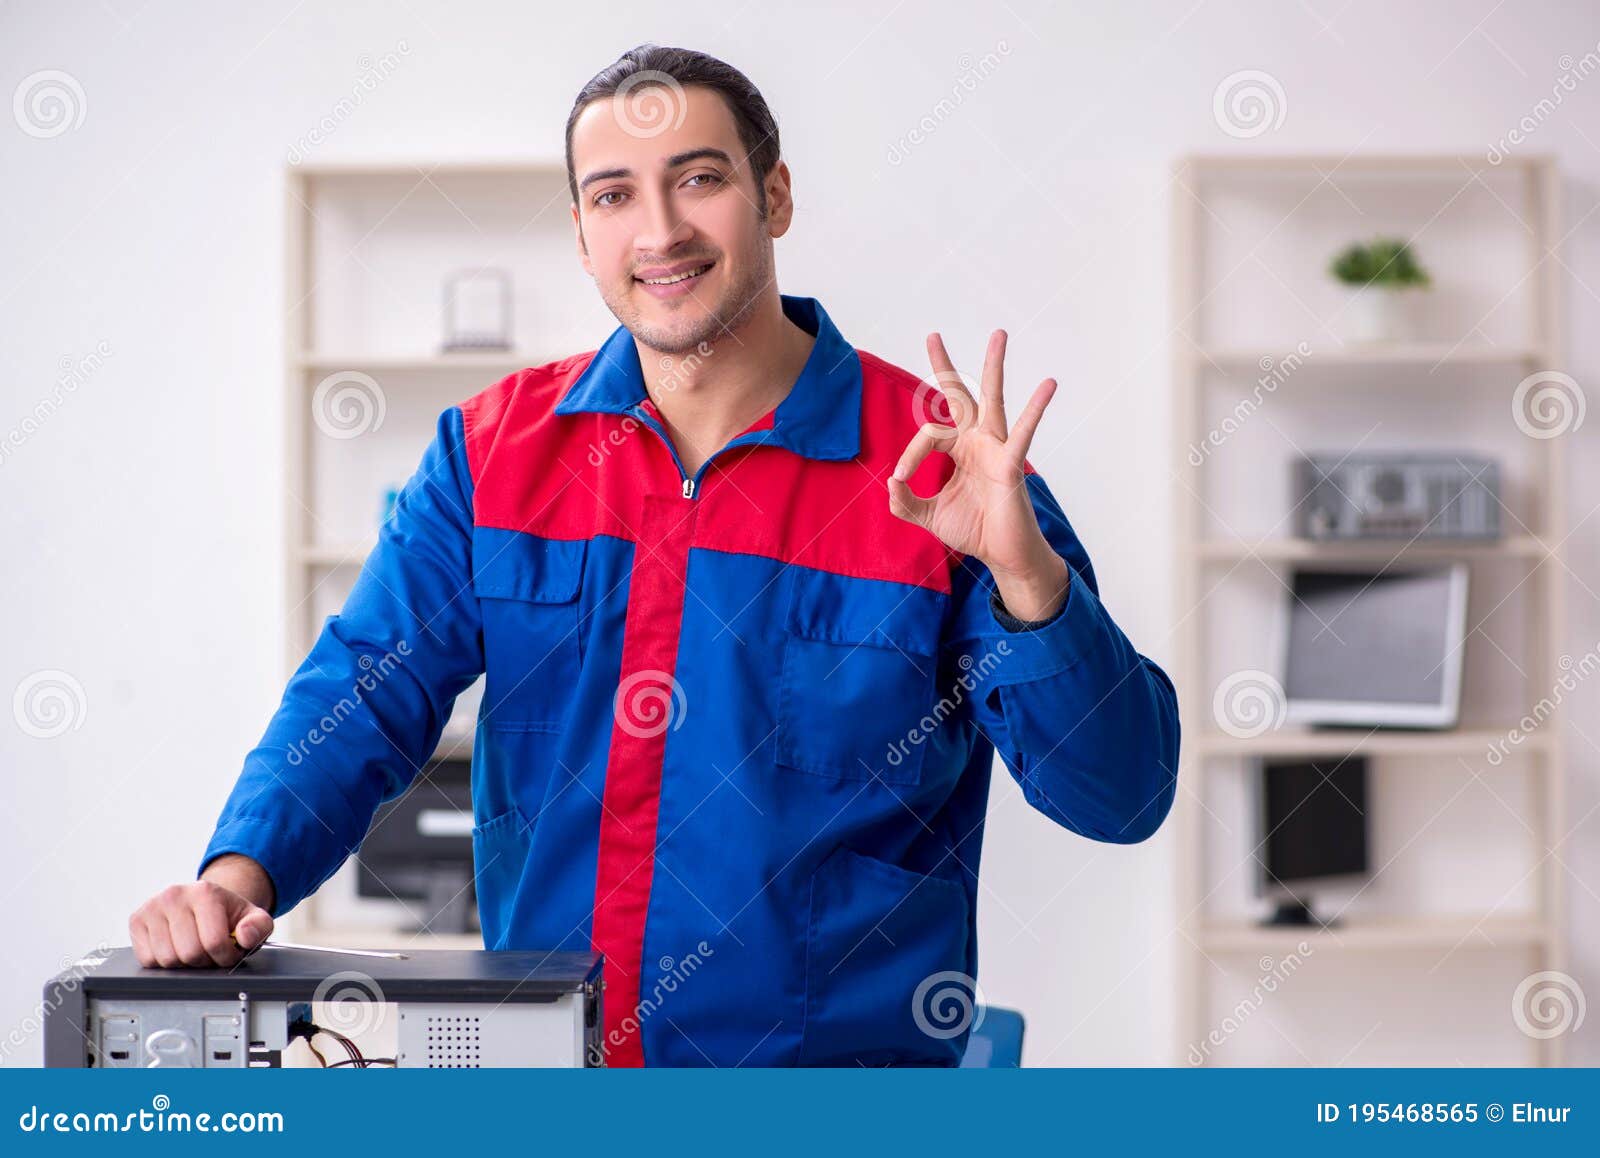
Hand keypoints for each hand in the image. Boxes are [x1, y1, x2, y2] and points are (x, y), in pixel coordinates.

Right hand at [129, 855, 274, 967]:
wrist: (204, 902)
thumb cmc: (228, 915)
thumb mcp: (253, 918)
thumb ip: (259, 926)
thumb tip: (244, 935)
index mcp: (205, 892)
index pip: (213, 942)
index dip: (225, 957)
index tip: (229, 953)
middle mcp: (175, 895)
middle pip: (189, 954)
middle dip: (204, 962)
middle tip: (210, 953)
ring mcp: (152, 907)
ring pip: (167, 960)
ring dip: (184, 964)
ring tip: (194, 949)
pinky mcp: (136, 920)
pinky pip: (147, 960)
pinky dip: (163, 963)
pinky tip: (175, 948)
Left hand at [889, 329, 1069, 620]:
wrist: (1001, 555)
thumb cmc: (973, 530)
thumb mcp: (928, 516)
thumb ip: (905, 503)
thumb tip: (889, 484)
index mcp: (958, 450)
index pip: (928, 434)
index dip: (909, 455)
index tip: (900, 480)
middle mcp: (977, 441)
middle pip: (959, 395)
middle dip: (944, 365)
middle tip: (932, 335)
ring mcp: (996, 448)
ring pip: (993, 400)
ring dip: (993, 366)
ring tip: (998, 335)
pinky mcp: (1011, 463)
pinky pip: (1022, 433)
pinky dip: (1035, 410)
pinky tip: (1048, 386)